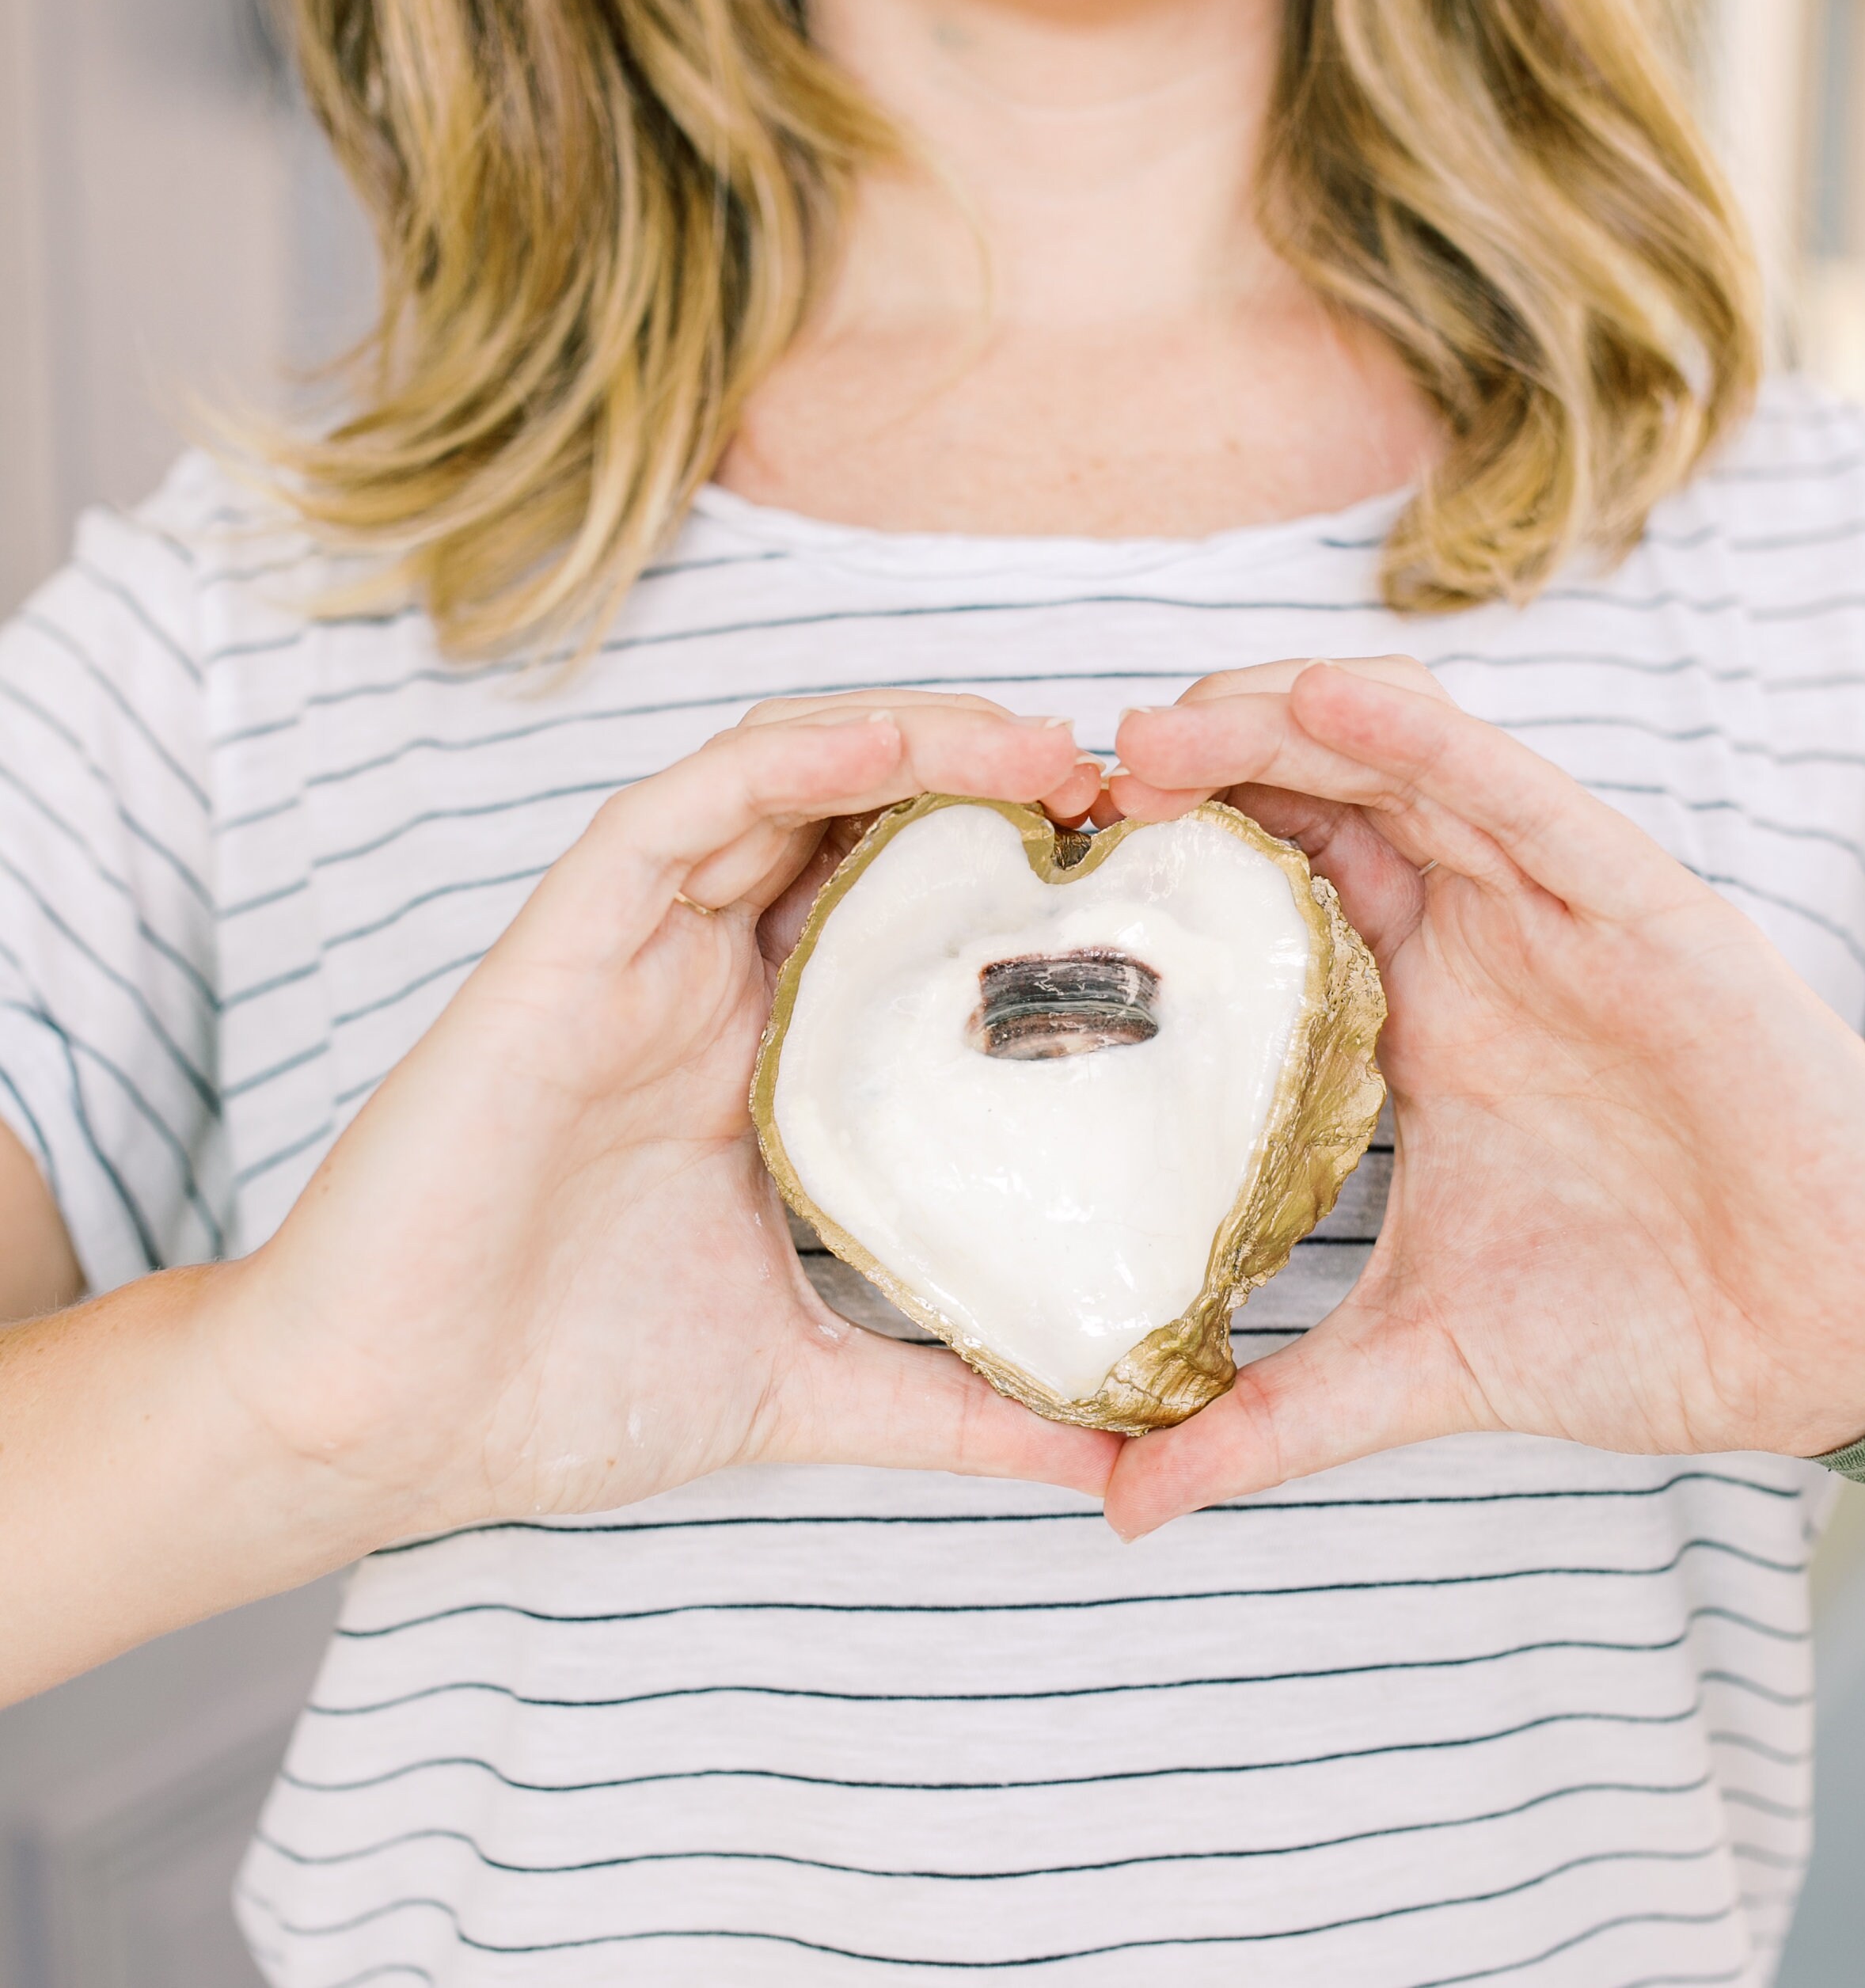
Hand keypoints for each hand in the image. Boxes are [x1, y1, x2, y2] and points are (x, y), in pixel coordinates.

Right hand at [217, 695, 1118, 1542]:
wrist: (382, 1424)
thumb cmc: (565, 1388)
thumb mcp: (811, 1382)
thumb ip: (957, 1403)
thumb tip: (1117, 1451)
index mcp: (770, 1060)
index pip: (913, 924)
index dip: (1030, 888)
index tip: (1152, 896)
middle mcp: (713, 983)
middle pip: (869, 826)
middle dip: (999, 787)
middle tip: (1131, 800)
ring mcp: (639, 953)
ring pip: (787, 782)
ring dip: (921, 742)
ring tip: (1049, 751)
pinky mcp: (564, 942)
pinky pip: (683, 810)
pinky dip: (788, 757)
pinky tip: (896, 744)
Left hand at [1101, 659, 1864, 1535]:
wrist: (1830, 1348)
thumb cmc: (1641, 1328)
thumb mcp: (1417, 1360)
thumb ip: (1273, 1418)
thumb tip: (1122, 1505)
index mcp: (1414, 1016)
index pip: (1274, 885)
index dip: (1169, 856)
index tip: (1054, 867)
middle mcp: (1473, 940)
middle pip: (1315, 793)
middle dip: (1199, 761)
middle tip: (1080, 773)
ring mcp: (1552, 912)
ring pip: (1400, 759)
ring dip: (1277, 721)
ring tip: (1159, 731)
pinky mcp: (1642, 907)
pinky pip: (1516, 793)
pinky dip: (1423, 739)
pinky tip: (1323, 704)